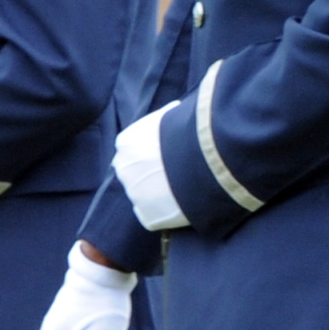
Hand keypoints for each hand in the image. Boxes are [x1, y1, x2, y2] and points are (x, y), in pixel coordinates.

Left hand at [112, 108, 188, 231]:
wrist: (205, 160)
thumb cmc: (190, 133)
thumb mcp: (174, 116)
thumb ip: (166, 118)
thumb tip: (174, 112)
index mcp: (126, 143)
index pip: (132, 151)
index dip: (152, 155)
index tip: (168, 156)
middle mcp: (123, 169)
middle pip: (135, 174)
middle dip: (151, 175)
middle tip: (177, 174)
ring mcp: (134, 195)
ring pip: (144, 196)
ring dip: (159, 194)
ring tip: (184, 189)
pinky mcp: (148, 218)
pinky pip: (155, 217)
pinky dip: (166, 213)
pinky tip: (183, 205)